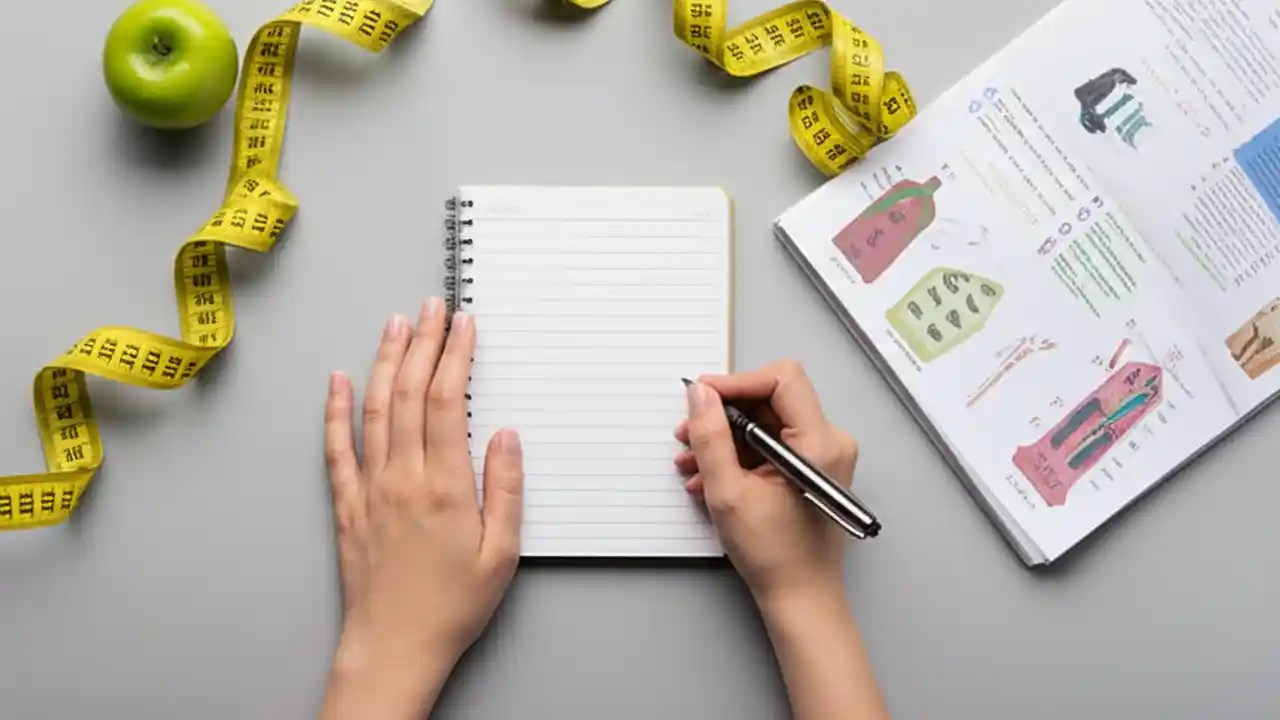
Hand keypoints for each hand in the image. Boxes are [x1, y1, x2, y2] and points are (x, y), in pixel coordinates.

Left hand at [320, 300, 523, 718]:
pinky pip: (336, 447)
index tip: (464, 326)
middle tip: (432, 308)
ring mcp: (369, 488)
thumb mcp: (501, 554)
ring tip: (395, 325)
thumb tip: (505, 435)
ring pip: (374, 409)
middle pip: (408, 392)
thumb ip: (505, 489)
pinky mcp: (346, 505)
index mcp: (444, 487)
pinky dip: (335, 409)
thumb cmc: (450, 607)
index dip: (455, 356)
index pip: (447, 402)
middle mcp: (402, 478)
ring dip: (384, 361)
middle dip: (422, 342)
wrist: (393, 647)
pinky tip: (337, 380)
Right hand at [677, 361, 887, 719]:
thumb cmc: (773, 554)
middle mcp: (830, 441)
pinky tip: (710, 476)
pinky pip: (772, 443)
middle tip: (687, 432)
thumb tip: (699, 395)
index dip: (736, 382)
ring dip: (725, 437)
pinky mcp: (812, 467)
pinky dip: (739, 453)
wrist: (800, 596)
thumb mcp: (728, 492)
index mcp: (819, 444)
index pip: (781, 379)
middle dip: (724, 414)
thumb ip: (710, 437)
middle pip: (772, 398)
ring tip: (691, 460)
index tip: (701, 397)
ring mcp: (823, 454)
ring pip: (767, 421)